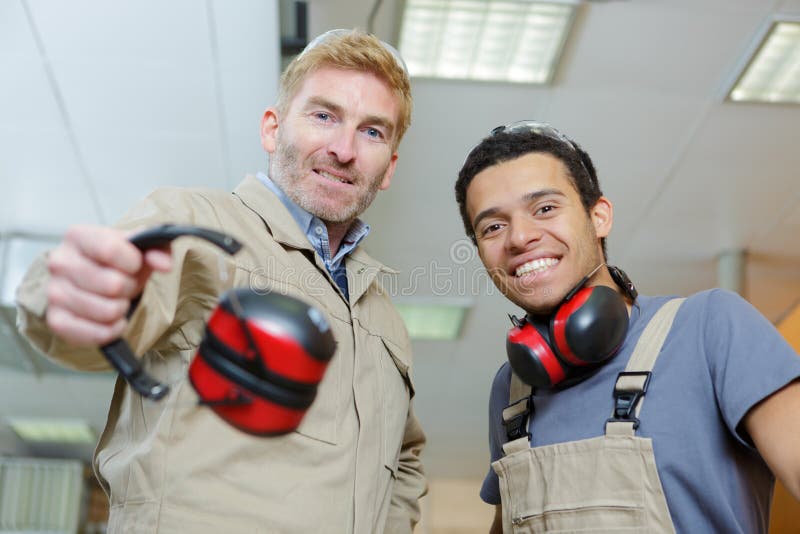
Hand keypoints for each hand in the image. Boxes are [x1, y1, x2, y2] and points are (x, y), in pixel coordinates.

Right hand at [45, 224, 172, 345]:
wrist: (97, 280)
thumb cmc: (118, 262)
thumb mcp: (141, 248)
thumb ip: (158, 248)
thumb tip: (164, 264)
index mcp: (77, 236)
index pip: (110, 250)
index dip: (133, 262)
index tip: (134, 264)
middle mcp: (60, 262)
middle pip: (113, 284)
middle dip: (129, 288)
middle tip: (125, 285)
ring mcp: (54, 293)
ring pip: (108, 311)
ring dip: (122, 309)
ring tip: (116, 300)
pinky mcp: (56, 321)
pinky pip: (97, 333)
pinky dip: (113, 330)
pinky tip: (112, 320)